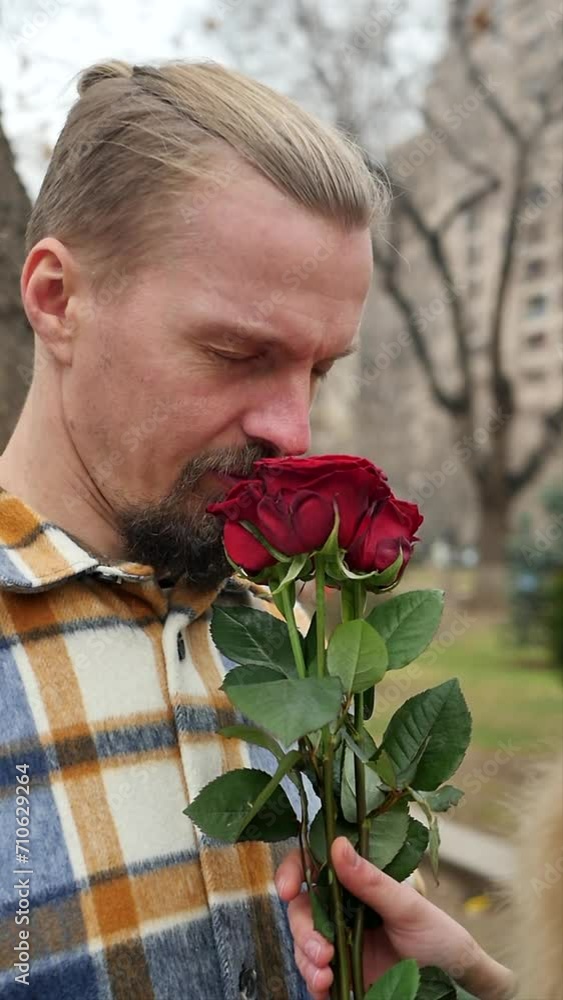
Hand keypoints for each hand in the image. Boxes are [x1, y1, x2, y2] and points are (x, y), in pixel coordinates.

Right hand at [276, 837, 513, 999]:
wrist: (453, 981)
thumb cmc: (436, 934)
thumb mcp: (407, 906)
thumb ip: (371, 881)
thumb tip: (337, 845)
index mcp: (354, 882)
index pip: (312, 866)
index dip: (292, 872)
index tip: (287, 889)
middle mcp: (341, 909)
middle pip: (301, 909)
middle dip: (302, 929)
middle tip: (321, 950)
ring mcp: (340, 942)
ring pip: (303, 944)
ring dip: (307, 959)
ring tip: (325, 976)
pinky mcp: (342, 973)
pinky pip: (315, 976)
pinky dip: (313, 983)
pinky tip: (324, 988)